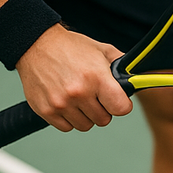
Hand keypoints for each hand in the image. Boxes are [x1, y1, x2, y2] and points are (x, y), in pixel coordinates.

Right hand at [15, 24, 131, 131]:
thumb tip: (136, 78)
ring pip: (85, 125)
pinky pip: (66, 127)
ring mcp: (61, 104)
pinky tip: (67, 102)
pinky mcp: (46, 111)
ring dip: (86, 115)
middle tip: (96, 95)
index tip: (118, 100)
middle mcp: (79, 93)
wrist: (37, 45)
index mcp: (96, 77)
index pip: (121, 108)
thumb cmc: (71, 47)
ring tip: (80, 97)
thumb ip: (120, 65)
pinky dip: (69, 118)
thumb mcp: (101, 49)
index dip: (122, 105)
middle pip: (103, 120)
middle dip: (103, 109)